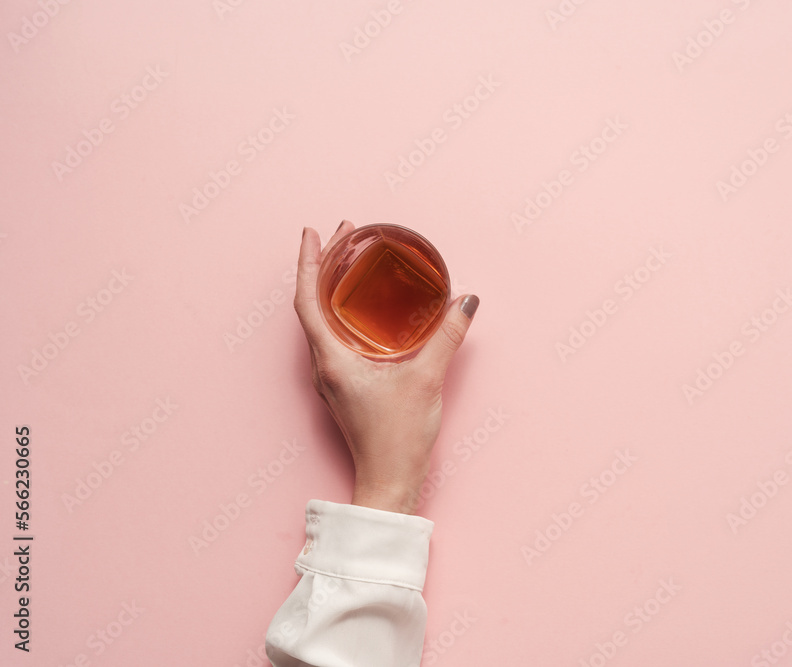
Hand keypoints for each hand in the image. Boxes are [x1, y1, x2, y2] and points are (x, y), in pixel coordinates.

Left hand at [293, 222, 478, 514]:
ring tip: (349, 262)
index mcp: (331, 360)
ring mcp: (332, 378)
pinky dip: (343, 312)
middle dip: (323, 265)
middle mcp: (324, 366)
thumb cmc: (398, 439)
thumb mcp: (426, 380)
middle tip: (343, 235)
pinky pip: (334, 337)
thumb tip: (465, 300)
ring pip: (321, 321)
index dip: (307, 263)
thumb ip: (446, 337)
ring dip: (331, 288)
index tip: (313, 232)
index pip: (306, 299)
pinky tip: (365, 309)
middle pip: (311, 304)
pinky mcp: (344, 387)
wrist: (389, 482)